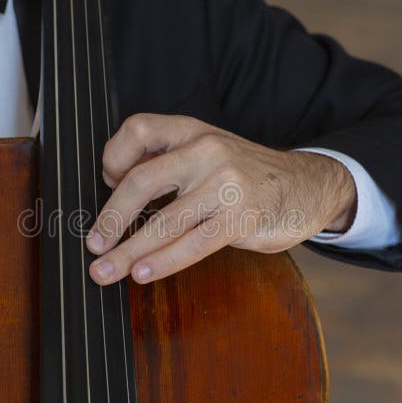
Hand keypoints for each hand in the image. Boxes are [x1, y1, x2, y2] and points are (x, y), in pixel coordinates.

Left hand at [85, 114, 355, 285]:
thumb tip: (115, 190)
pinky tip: (143, 273)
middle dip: (111, 218)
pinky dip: (164, 262)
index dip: (114, 155)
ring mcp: (226, 184)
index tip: (107, 182)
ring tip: (106, 271)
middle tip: (94, 244)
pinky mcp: (242, 217)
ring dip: (129, 251)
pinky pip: (194, 244)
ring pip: (165, 221)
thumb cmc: (246, 174)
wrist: (307, 185)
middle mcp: (207, 150)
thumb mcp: (209, 152)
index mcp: (193, 130)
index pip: (139, 129)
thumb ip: (169, 162)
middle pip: (141, 180)